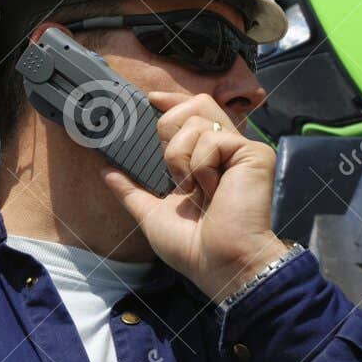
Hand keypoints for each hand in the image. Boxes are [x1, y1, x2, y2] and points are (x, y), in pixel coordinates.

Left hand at [101, 91, 292, 302]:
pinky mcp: (254, 154)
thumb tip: (106, 171)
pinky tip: (212, 189)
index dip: (172, 101)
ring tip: (195, 189)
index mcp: (205, 161)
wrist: (219, 262)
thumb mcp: (152, 214)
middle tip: (174, 169)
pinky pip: (214, 138)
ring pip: (198, 122)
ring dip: (182, 159)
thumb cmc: (193, 247)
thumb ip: (131, 190)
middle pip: (196, 104)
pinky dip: (202, 166)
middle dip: (171, 130)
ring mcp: (241, 151)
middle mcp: (225, 151)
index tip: (149, 99)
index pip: (192, 113)